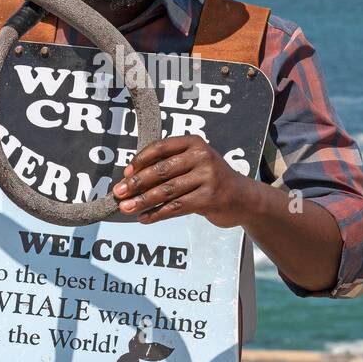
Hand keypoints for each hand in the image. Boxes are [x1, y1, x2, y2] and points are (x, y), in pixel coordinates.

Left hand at [113, 135, 253, 227]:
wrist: (244, 198)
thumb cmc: (211, 180)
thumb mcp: (194, 163)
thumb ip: (168, 166)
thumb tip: (130, 178)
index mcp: (194, 143)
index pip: (160, 147)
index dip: (140, 160)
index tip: (125, 174)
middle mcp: (201, 156)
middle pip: (161, 170)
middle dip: (136, 183)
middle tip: (118, 193)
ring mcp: (207, 177)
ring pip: (166, 191)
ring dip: (142, 201)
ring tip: (126, 208)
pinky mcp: (209, 198)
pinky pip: (176, 207)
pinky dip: (157, 214)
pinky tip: (145, 218)